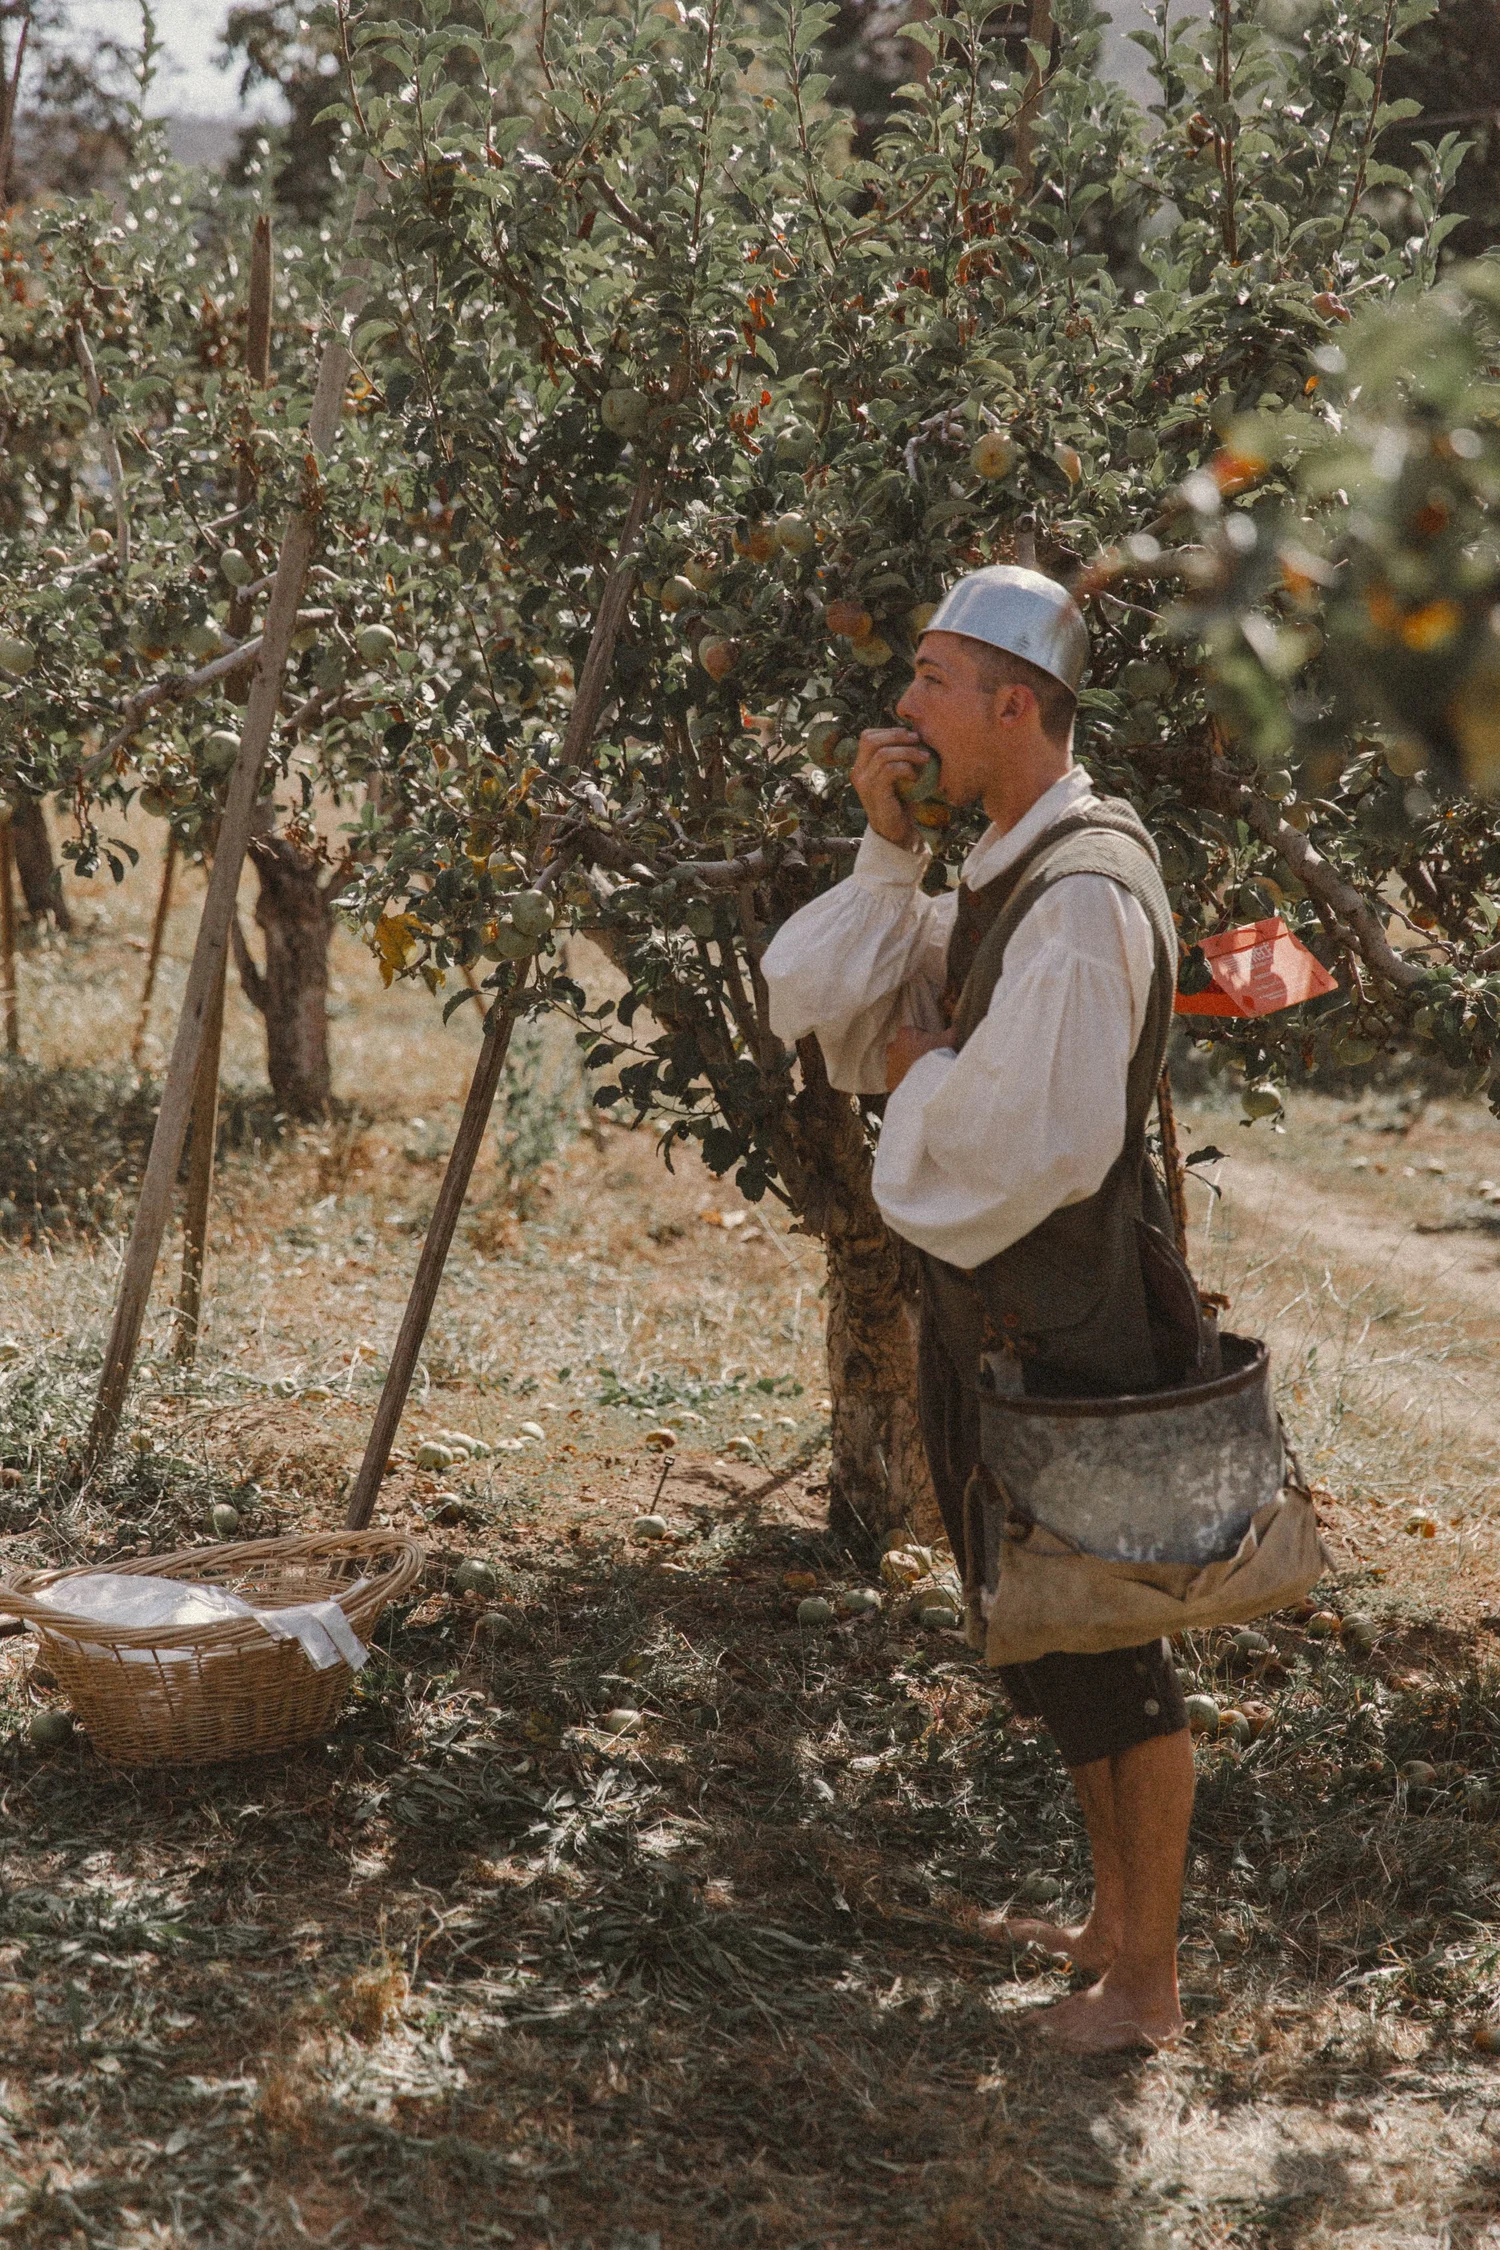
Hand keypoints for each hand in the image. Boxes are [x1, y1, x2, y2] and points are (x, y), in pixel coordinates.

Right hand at [852, 726, 926, 848]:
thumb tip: (914, 734)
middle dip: (897, 736)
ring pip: (882, 754)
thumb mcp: (896, 776)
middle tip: (918, 740)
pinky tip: (916, 776)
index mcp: (861, 766)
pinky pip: (889, 770)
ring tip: (924, 758)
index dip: (889, 731)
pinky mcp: (875, 793)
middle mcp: (858, 772)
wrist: (895, 832)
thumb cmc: (899, 802)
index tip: (910, 736)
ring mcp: (864, 783)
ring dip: (907, 752)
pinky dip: (906, 768)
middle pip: (870, 740)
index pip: (867, 737)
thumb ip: (896, 757)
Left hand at [885, 1026, 950, 1091]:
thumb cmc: (937, 1056)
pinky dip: (903, 1082)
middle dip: (911, 1053)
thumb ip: (950, 1032)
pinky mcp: (890, 1081)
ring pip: (897, 1064)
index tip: (932, 1048)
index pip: (913, 1033)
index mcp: (905, 1034)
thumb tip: (953, 1029)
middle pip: (902, 1048)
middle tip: (926, 1062)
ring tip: (922, 1076)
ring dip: (907, 1067)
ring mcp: (889, 1065)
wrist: (927, 1083)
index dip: (923, 1039)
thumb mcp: (948, 1040)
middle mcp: (893, 1047)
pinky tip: (915, 1086)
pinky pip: (896, 1080)